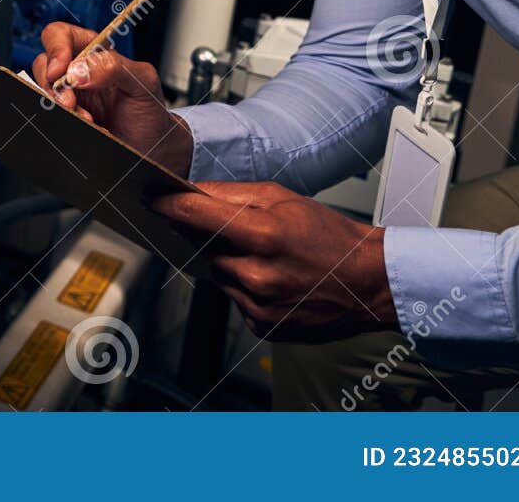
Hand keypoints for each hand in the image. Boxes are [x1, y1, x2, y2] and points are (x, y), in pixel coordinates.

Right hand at [32, 21, 193, 177]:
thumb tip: (78, 69)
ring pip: (43, 92)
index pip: (61, 35)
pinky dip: (66, 122)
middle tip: (72, 102)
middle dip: (55, 85)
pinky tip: (88, 126)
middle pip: (43, 65)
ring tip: (88, 119)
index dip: (55, 48)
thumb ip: (115, 67)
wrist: (151, 148)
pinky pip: (50, 115)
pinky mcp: (66, 118)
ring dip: (62, 107)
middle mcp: (76, 72)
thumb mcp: (144, 82)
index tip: (61, 70)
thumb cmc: (149, 111)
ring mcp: (68, 96)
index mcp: (93, 52)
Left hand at [152, 181, 396, 341]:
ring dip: (230, 264)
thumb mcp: (282, 198)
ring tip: (266, 256)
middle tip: (238, 230)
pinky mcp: (261, 326)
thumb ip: (232, 195)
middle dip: (210, 238)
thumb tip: (191, 192)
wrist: (368, 282)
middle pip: (205, 250)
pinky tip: (272, 278)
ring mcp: (258, 306)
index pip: (197, 217)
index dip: (168, 206)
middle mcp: (257, 275)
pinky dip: (245, 288)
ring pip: (219, 276)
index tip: (150, 200)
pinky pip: (235, 301)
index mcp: (263, 235)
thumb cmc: (330, 236)